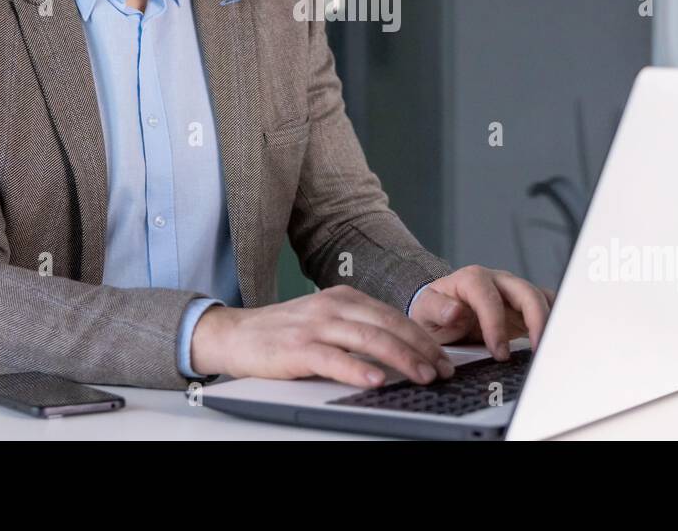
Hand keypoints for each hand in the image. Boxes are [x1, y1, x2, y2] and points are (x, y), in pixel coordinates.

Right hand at [190, 285, 456, 387]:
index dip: (423, 337)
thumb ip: (357, 328)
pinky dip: (357, 368)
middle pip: (388, 325)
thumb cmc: (282, 333)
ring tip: (423, 375)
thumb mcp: (325, 321)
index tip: (444, 357)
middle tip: (444, 370)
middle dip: (422, 348)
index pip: (393, 316)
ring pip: (368, 339)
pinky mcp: (296, 348)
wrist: (233, 334)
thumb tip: (400, 350)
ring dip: (401, 358)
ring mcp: (315, 325)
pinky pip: (333, 358)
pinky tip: (375, 380)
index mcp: (344, 297)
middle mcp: (332, 306)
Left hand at [408, 265, 555, 359]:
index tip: (498, 351)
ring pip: (541, 299)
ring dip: (549, 321)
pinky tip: (555, 338)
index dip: (495, 324)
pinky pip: (547, 305)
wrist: (441, 310)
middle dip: (535, 320)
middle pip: (525, 292)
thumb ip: (435, 309)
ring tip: (550, 347)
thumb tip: (454, 310)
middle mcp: (497, 281)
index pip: (489, 297)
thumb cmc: (433, 311)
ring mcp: (513, 291)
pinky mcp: (525, 304)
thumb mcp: (424, 312)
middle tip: (536, 349)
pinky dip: (555, 319)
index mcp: (471, 280)